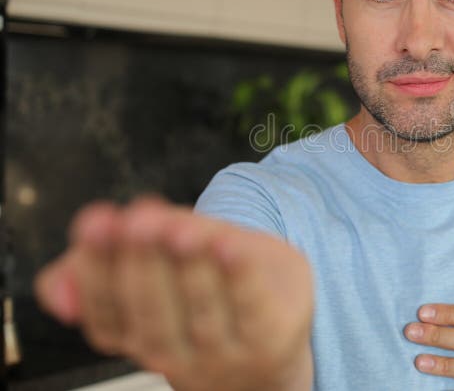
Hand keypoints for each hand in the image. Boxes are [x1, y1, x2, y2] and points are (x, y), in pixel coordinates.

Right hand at [35, 196, 313, 390]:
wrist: (277, 321)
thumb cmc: (211, 287)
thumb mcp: (159, 268)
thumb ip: (112, 263)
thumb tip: (56, 285)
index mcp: (138, 337)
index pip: (106, 315)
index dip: (97, 270)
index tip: (96, 221)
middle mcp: (176, 355)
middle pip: (152, 315)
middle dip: (141, 263)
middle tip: (136, 220)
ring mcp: (226, 352)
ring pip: (202, 311)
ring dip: (188, 268)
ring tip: (178, 228)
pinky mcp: (271, 337)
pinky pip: (253, 307)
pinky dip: (240, 276)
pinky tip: (228, 244)